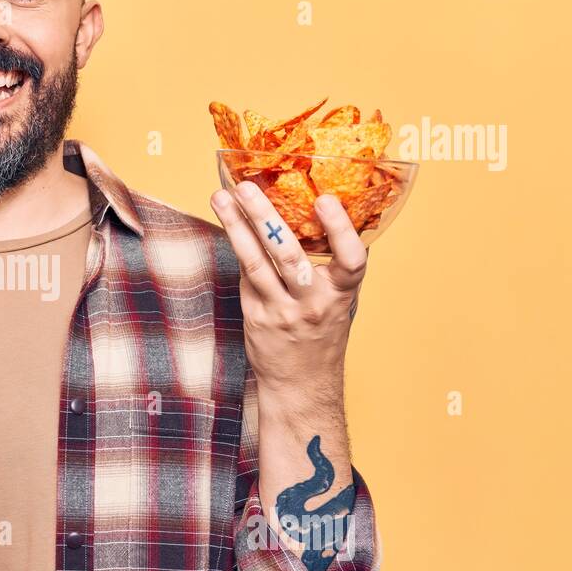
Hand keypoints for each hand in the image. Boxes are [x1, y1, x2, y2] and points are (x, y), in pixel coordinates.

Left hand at [209, 181, 367, 397]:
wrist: (302, 384)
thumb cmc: (321, 332)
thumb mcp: (338, 301)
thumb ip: (330, 267)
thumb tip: (313, 213)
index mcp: (341, 295)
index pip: (350, 261)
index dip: (340, 229)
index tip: (325, 199)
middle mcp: (313, 303)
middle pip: (288, 255)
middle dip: (264, 217)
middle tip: (245, 187)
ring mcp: (282, 311)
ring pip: (256, 263)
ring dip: (236, 227)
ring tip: (221, 198)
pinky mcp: (257, 317)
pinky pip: (246, 277)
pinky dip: (237, 248)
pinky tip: (227, 223)